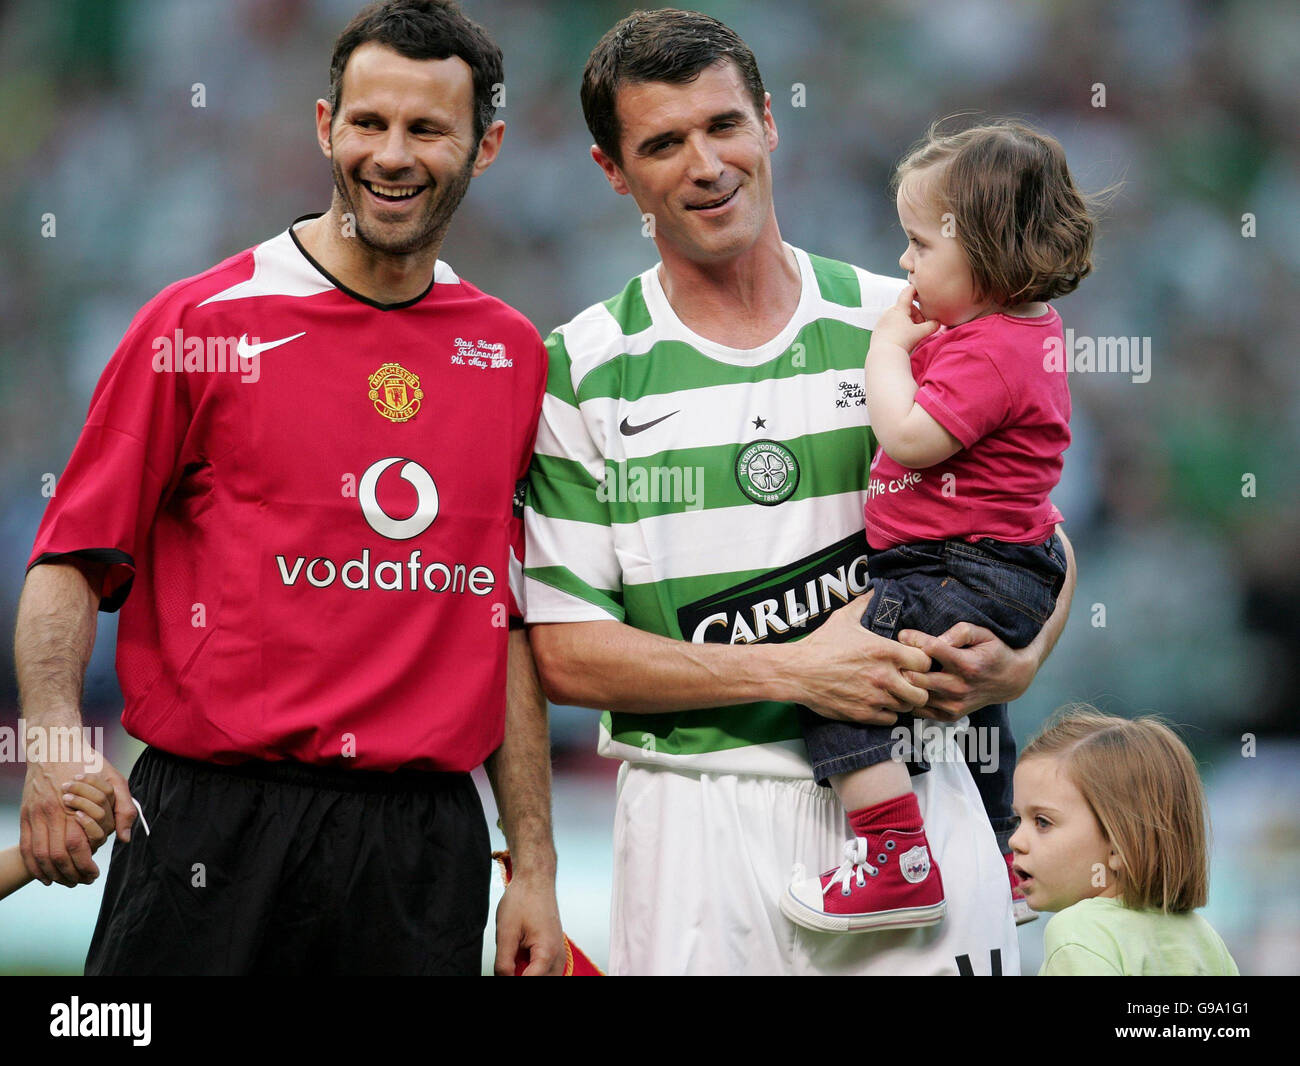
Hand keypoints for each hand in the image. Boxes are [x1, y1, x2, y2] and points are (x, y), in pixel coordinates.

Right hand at [20, 744, 135, 885]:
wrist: (54, 744)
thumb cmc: (88, 761)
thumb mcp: (114, 779)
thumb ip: (123, 808)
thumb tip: (125, 838)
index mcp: (74, 804)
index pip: (77, 845)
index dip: (85, 865)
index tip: (94, 874)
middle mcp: (51, 811)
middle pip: (56, 855)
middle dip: (69, 875)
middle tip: (81, 882)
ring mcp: (35, 814)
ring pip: (38, 855)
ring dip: (51, 874)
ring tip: (65, 882)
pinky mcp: (26, 815)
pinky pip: (25, 847)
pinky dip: (33, 865)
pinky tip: (43, 875)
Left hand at [494, 872, 564, 975]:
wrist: (535, 881)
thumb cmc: (523, 900)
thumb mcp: (506, 932)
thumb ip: (504, 963)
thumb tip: (503, 980)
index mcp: (546, 953)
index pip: (529, 982)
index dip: (511, 980)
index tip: (502, 975)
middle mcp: (557, 957)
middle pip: (539, 981)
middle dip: (521, 975)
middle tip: (506, 964)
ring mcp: (558, 956)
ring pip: (543, 978)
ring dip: (526, 973)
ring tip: (513, 957)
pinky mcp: (554, 952)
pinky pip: (544, 972)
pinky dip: (531, 970)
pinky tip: (518, 959)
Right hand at [795, 592, 931, 724]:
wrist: (798, 671)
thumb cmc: (820, 645)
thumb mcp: (844, 618)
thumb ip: (864, 604)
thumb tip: (875, 590)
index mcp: (885, 651)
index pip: (925, 662)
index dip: (922, 662)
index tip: (913, 662)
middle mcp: (884, 676)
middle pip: (923, 691)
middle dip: (919, 686)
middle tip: (909, 682)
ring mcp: (875, 697)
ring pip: (908, 707)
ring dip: (903, 700)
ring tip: (894, 692)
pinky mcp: (864, 714)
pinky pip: (890, 719)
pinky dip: (888, 713)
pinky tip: (879, 702)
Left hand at [870, 285, 939, 352]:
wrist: (884, 355)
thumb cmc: (902, 342)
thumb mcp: (920, 333)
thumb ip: (932, 326)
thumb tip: (938, 323)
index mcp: (899, 309)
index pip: (907, 293)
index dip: (914, 289)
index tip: (919, 288)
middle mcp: (889, 312)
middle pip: (905, 307)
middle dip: (915, 314)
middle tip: (920, 325)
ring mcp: (882, 320)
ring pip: (898, 316)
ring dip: (907, 321)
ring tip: (911, 333)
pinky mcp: (878, 329)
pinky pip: (890, 324)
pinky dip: (898, 327)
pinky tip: (901, 338)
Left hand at [899, 622, 1036, 721]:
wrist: (1011, 680)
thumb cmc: (993, 652)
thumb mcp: (982, 633)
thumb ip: (959, 632)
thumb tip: (931, 640)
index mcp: (966, 664)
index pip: (930, 650)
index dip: (914, 640)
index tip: (905, 635)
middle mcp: (959, 687)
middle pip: (916, 677)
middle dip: (904, 665)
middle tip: (900, 656)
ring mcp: (955, 704)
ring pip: (916, 695)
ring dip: (906, 683)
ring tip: (904, 670)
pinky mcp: (951, 715)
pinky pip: (921, 710)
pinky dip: (913, 698)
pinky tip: (915, 686)